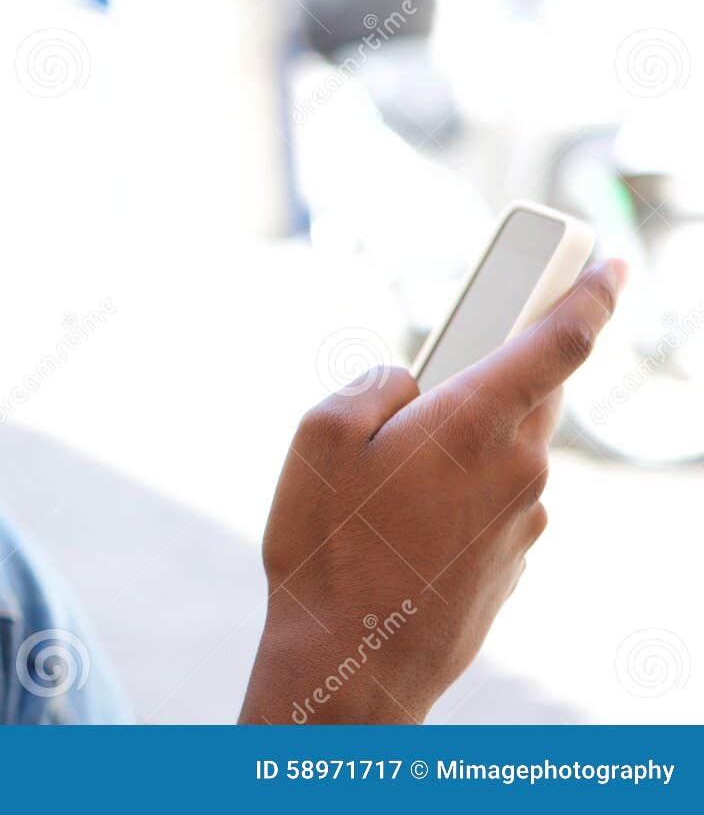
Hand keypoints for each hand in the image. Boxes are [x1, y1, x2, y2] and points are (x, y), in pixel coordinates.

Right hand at [239, 259, 625, 723]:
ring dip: (462, 443)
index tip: (612, 266)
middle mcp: (518, 469)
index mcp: (475, 424)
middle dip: (501, 368)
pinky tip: (399, 526)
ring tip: (386, 480)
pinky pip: (492, 499)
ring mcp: (523, 520)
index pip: (562, 340)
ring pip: (505, 449)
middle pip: (532, 391)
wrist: (352, 662)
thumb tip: (405, 380)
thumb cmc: (327, 548)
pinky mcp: (513, 559)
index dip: (593, 294)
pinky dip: (457, 493)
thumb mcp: (317, 436)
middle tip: (448, 368)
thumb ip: (371, 384)